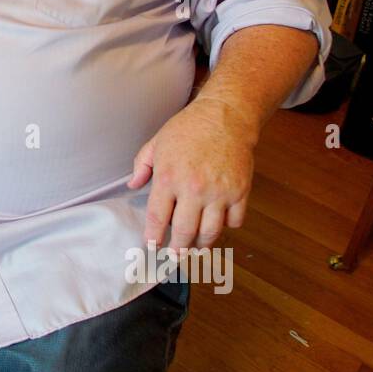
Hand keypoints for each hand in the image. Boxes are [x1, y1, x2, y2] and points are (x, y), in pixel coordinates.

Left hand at [126, 95, 257, 249]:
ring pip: (209, 232)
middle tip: (175, 255)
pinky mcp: (240, 192)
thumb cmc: (189, 128)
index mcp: (168, 178)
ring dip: (201, 245)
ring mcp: (219, 192)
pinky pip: (235, 221)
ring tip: (196, 248)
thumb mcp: (157, 143)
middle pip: (183, 232)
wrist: (226, 116)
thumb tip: (132, 186)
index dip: (153, 236)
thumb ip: (141, 166)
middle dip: (177, 249)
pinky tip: (219, 224)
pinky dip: (227, 227)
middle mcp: (193, 189)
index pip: (157, 217)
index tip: (152, 245)